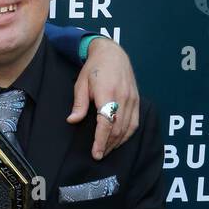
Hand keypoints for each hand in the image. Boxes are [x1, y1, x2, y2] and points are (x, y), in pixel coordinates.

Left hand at [67, 38, 139, 159]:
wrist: (113, 53)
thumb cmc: (94, 68)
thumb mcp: (81, 83)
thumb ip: (79, 103)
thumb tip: (72, 120)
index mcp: (107, 93)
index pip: (106, 123)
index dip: (101, 140)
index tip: (95, 153)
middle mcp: (122, 97)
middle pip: (117, 129)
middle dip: (107, 145)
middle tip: (98, 155)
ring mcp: (132, 99)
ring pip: (127, 128)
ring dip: (117, 142)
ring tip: (106, 150)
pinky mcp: (136, 100)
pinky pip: (135, 122)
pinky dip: (127, 134)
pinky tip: (118, 141)